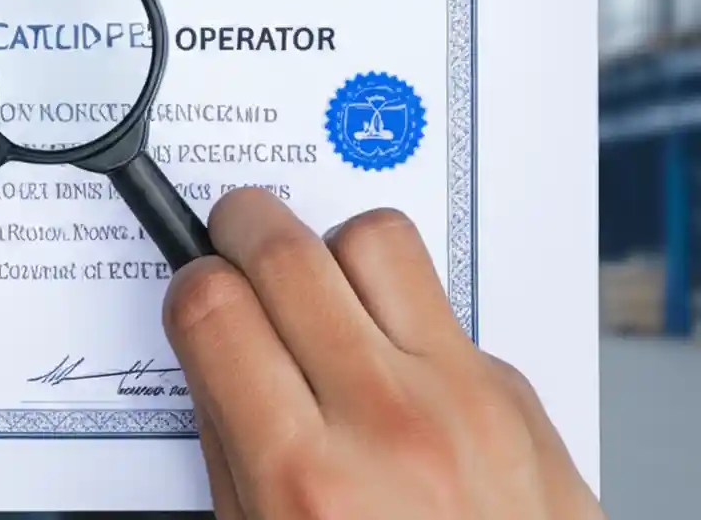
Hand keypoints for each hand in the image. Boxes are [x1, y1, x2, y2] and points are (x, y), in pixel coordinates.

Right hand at [163, 189, 604, 518]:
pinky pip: (439, 304)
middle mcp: (389, 426)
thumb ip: (231, 449)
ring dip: (330, 247)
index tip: (196, 287)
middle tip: (235, 234)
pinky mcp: (515, 391)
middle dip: (242, 223)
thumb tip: (213, 349)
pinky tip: (389, 355)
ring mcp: (464, 399)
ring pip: (377, 240)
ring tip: (320, 284)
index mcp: (306, 482)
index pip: (216, 311)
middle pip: (288, 252)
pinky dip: (398, 311)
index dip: (190, 282)